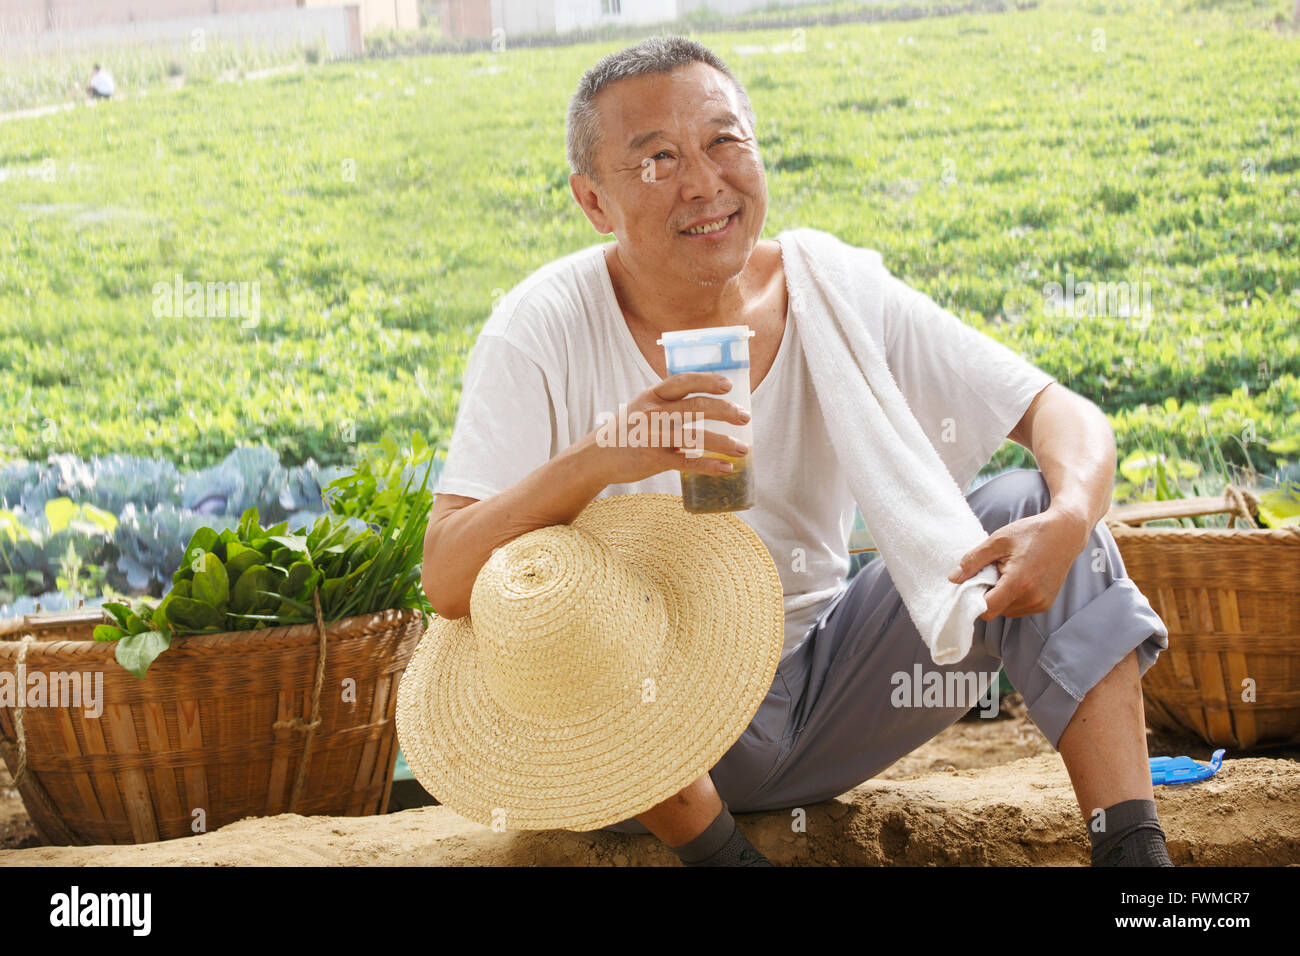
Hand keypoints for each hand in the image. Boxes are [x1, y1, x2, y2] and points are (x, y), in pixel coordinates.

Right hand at [584, 372, 751, 486]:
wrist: (595, 457)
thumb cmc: (625, 432)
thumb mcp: (641, 408)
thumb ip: (667, 404)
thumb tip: (705, 404)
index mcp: (652, 396)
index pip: (683, 382)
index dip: (707, 381)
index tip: (728, 385)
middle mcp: (653, 412)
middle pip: (696, 407)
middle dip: (725, 411)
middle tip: (745, 416)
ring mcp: (653, 435)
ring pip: (695, 436)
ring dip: (724, 442)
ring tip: (743, 448)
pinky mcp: (653, 459)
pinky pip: (687, 462)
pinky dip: (709, 465)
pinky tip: (726, 469)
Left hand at [946, 509, 1091, 620]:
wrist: (1066, 533)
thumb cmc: (1032, 533)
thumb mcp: (998, 540)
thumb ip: (973, 560)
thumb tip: (953, 579)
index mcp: (1018, 583)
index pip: (986, 609)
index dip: (974, 600)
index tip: (971, 584)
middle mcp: (1032, 598)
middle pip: (995, 610)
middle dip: (987, 595)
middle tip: (992, 571)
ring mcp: (1040, 603)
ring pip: (1007, 611)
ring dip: (1000, 597)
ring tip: (1007, 572)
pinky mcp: (1045, 604)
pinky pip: (1019, 608)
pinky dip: (1012, 597)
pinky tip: (1018, 578)